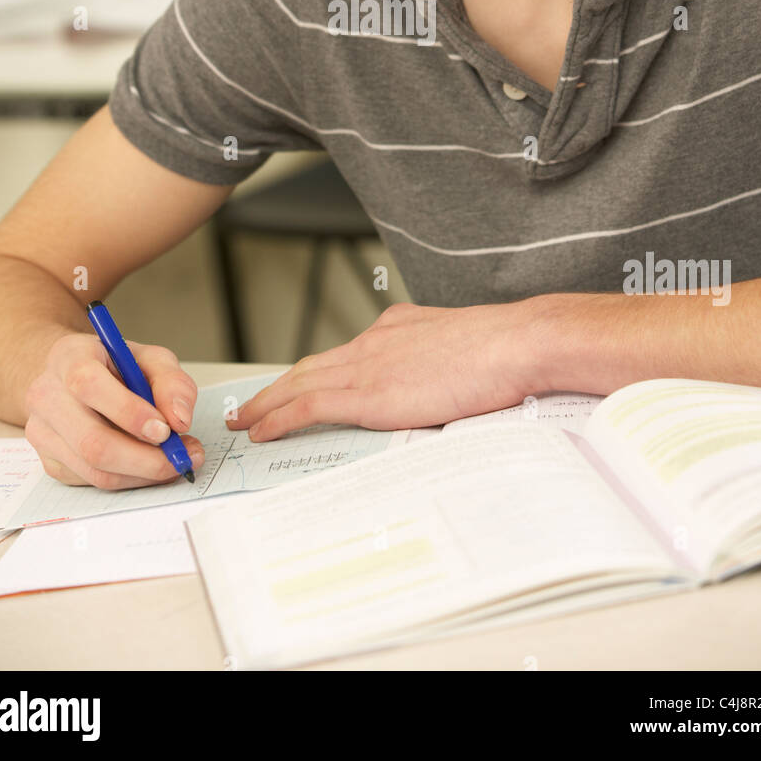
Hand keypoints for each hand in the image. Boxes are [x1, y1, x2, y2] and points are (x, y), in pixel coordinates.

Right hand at [24, 332, 205, 488]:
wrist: (75, 379)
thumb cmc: (115, 367)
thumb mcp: (150, 359)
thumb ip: (172, 382)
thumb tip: (179, 420)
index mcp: (69, 357)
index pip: (89, 385)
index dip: (129, 412)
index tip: (165, 429)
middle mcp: (47, 395)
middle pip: (92, 441)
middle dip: (145, 458)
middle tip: (180, 456)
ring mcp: (42, 432)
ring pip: (94, 469)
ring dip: (143, 473)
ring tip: (173, 460)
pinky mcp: (50, 462)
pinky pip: (93, 482)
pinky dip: (130, 479)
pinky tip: (149, 465)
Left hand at [226, 299, 548, 439]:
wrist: (516, 343)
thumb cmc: (507, 350)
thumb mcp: (465, 350)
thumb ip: (442, 365)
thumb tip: (442, 388)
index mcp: (399, 329)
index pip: (346, 354)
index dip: (316, 373)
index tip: (301, 384)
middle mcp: (375, 340)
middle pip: (312, 365)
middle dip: (278, 386)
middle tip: (251, 405)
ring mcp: (369, 364)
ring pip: (300, 382)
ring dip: (268, 402)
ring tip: (245, 420)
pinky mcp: (370, 392)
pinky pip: (309, 405)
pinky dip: (280, 417)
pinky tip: (262, 431)